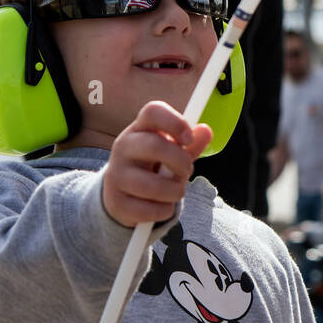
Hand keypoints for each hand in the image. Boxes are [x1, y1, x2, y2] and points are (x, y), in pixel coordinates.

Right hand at [102, 101, 212, 227]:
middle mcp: (123, 148)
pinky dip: (163, 211)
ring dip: (174, 191)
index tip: (189, 138)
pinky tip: (161, 206)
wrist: (121, 196)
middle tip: (187, 170)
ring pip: (153, 185)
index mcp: (139, 129)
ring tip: (175, 191)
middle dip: (181, 161)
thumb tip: (205, 130)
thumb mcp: (170, 152)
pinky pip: (150, 210)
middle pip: (154, 145)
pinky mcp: (116, 203)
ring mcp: (116, 175)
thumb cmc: (152, 168)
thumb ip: (190, 144)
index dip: (175, 122)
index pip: (153, 111)